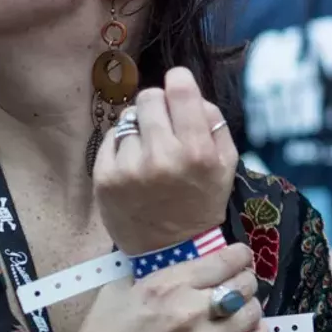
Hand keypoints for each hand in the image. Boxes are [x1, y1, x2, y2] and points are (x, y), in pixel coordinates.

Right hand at [60, 243, 267, 331]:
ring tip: (241, 311)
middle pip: (244, 283)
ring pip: (252, 312)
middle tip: (238, 287)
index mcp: (168, 285)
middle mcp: (191, 310)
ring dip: (250, 307)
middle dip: (245, 281)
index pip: (227, 259)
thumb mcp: (115, 291)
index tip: (240, 259)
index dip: (240, 256)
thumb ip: (147, 271)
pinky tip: (251, 331)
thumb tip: (162, 252)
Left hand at [94, 66, 236, 255]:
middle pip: (149, 98)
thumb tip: (190, 93)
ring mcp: (129, 167)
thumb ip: (214, 123)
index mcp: (197, 151)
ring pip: (129, 118)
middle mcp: (162, 156)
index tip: (179, 86)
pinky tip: (134, 163)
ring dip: (140, 128)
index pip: (180, 91)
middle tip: (164, 125)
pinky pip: (111, 139)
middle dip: (159, 106)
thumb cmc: (203, 201)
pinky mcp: (104, 178)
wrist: (172, 250)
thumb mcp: (226, 164)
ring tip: (149, 151)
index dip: (179, 81)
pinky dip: (123, 145)